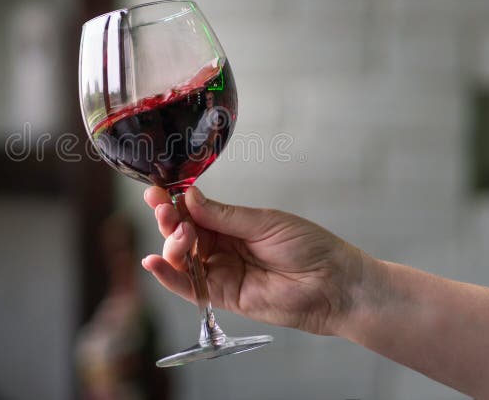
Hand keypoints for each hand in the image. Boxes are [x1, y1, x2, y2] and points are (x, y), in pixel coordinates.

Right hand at [141, 186, 370, 335]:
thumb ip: (224, 215)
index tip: (157, 192)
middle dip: (168, 220)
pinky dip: (168, 277)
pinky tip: (154, 263)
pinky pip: (188, 288)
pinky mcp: (222, 296)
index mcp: (231, 223)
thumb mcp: (265, 222)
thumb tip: (190, 198)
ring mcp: (220, 271)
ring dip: (171, 244)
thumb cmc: (310, 247)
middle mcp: (221, 246)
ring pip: (181, 258)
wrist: (334, 285)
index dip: (173, 202)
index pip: (193, 211)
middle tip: (165, 211)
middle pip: (181, 233)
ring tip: (179, 236)